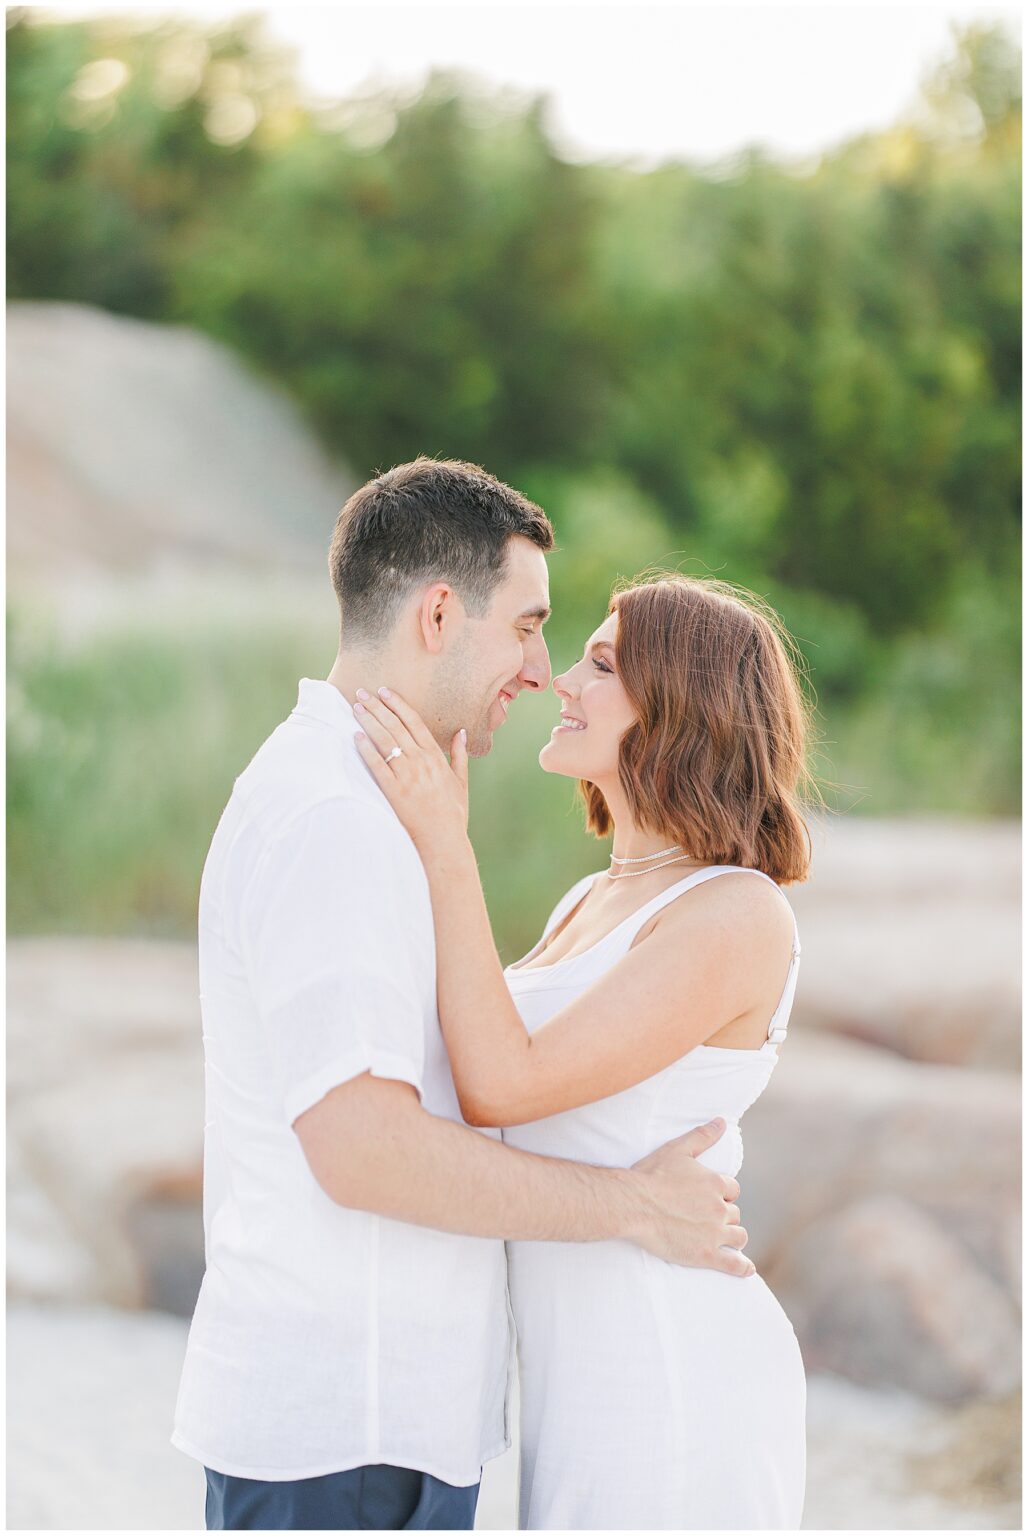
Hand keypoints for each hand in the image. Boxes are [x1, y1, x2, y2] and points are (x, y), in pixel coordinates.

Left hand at [353, 687, 468, 849]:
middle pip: (396, 726)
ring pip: (385, 741)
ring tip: (356, 707)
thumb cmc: (452, 814)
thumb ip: (459, 755)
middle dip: (378, 707)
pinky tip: (355, 737)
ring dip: (369, 722)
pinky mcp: (394, 791)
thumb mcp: (461, 782)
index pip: (414, 722)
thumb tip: (461, 733)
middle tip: (362, 692)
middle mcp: (421, 762)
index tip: (385, 691)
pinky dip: (366, 750)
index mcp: (436, 757)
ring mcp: (407, 776)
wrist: (443, 841)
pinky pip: (377, 766)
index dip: (398, 704)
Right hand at [627, 1119, 753, 1275]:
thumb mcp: (677, 1150)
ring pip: (738, 1236)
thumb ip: (702, 1136)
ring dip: (732, 1236)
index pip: (732, 1190)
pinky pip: (734, 1264)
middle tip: (706, 1218)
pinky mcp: (706, 1255)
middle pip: (734, 1214)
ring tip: (723, 1239)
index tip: (711, 1197)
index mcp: (715, 1184)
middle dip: (724, 1215)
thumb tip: (722, 1121)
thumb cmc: (651, 1176)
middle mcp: (720, 1209)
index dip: (723, 1194)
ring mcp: (715, 1233)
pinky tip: (746, 1268)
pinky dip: (742, 1267)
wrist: (633, 1205)